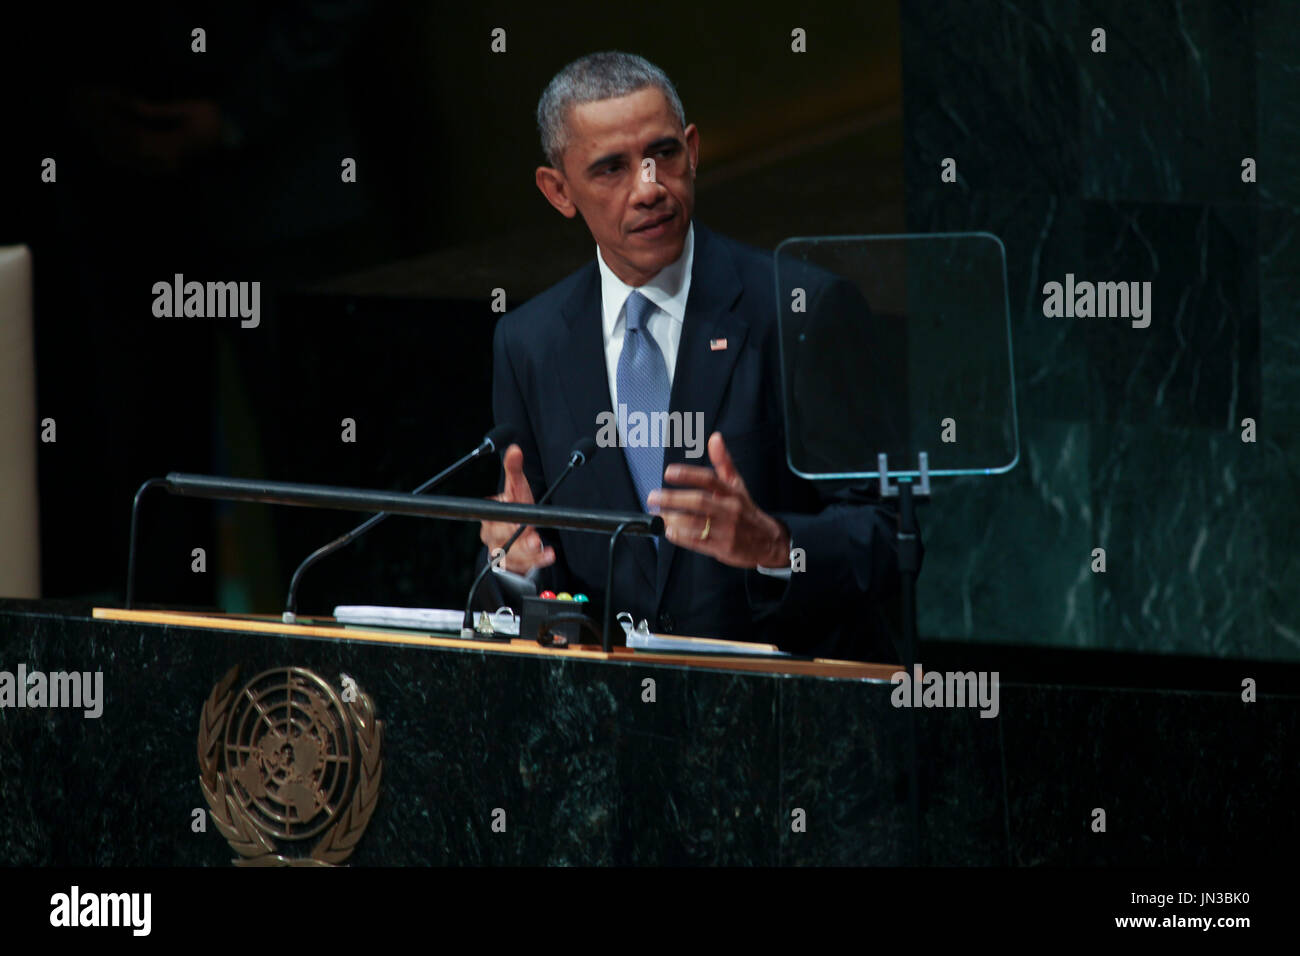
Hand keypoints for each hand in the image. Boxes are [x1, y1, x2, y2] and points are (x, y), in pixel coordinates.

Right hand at [479, 444, 555, 573]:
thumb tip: (515, 449)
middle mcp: (493, 535)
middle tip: (528, 534)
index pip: (494, 513)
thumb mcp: (516, 489)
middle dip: (514, 535)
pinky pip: (526, 564)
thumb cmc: (514, 508)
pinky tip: (549, 555)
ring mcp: (503, 551)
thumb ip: (513, 471)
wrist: (513, 535)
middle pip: (500, 536)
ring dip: (528, 551)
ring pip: (513, 553)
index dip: (504, 514)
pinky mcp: (516, 563)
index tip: (514, 511)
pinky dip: (538, 560)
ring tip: (541, 546)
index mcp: (490, 515)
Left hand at [647, 432, 790, 568]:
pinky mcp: (722, 548)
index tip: (669, 472)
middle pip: (699, 501)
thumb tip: (715, 438)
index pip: (709, 479)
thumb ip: (723, 462)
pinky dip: (681, 537)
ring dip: (674, 518)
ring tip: (659, 514)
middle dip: (673, 499)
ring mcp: (726, 530)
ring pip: (696, 523)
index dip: (688, 474)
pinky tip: (670, 531)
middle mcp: (729, 510)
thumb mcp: (737, 485)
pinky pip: (698, 542)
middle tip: (653, 496)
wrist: (768, 541)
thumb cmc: (746, 511)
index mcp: (732, 493)